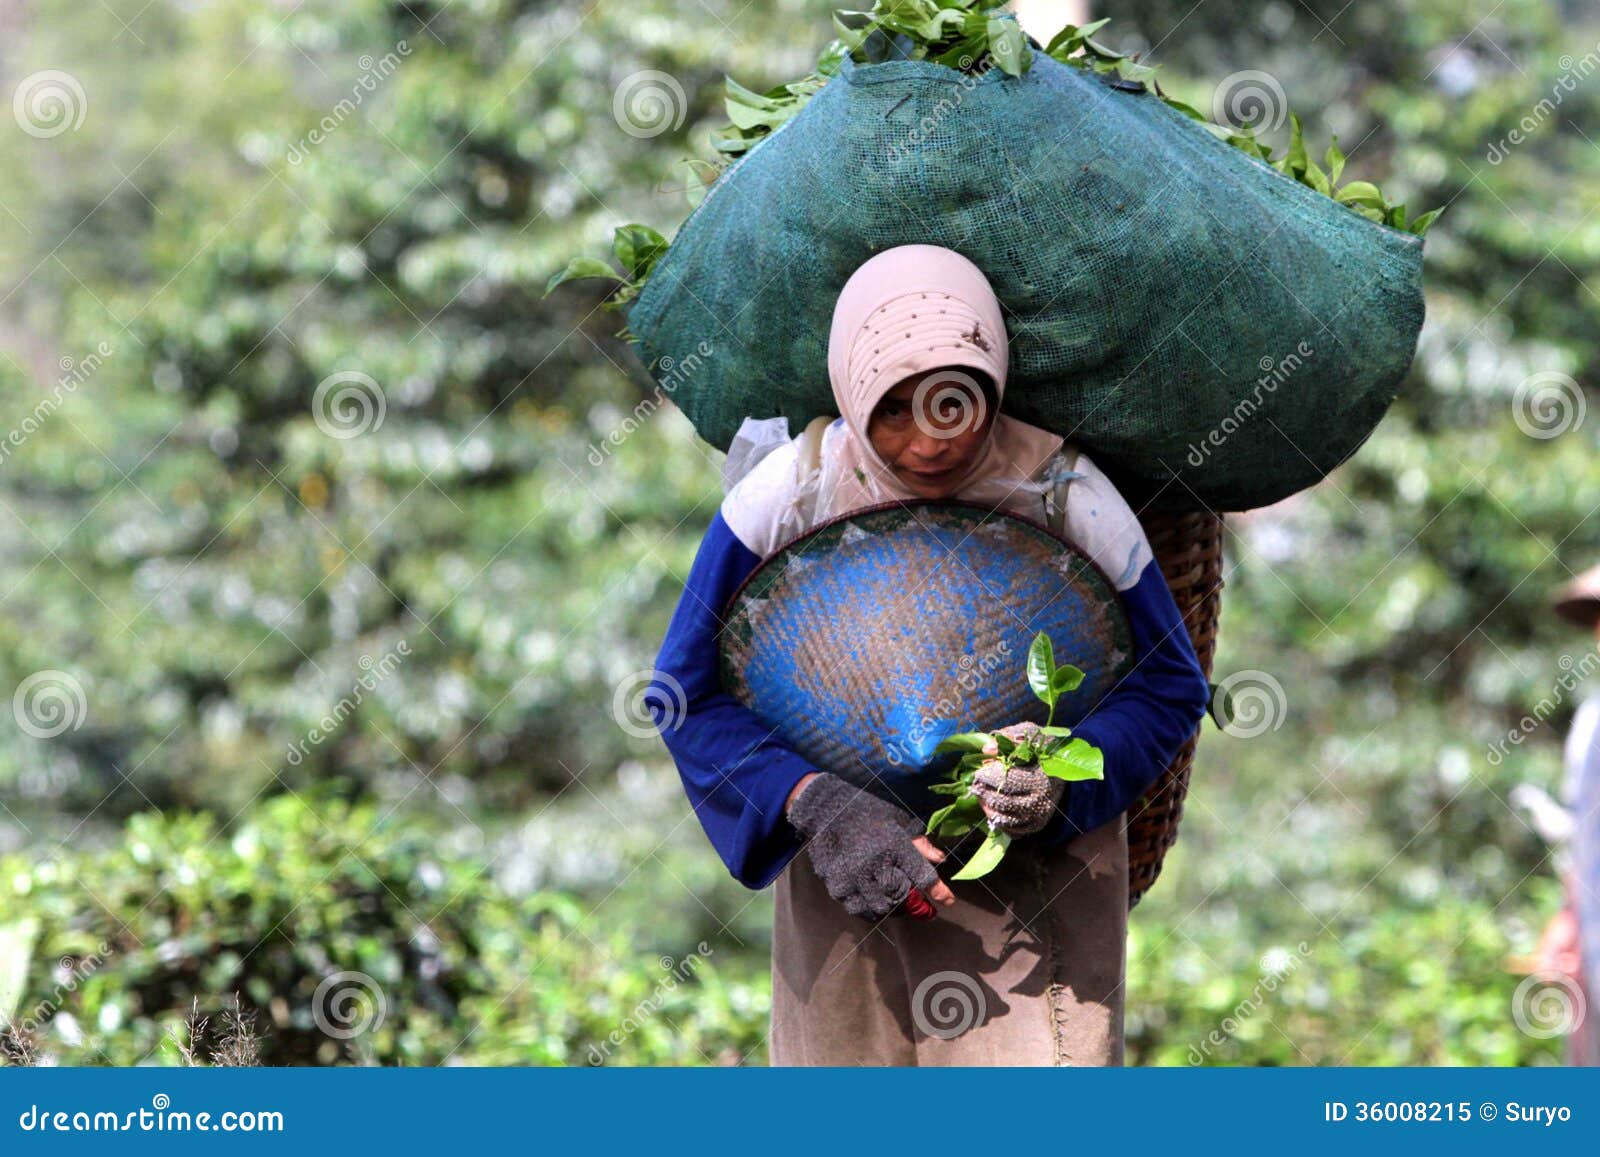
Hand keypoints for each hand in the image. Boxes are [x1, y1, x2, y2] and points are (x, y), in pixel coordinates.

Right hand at [786, 772, 955, 919]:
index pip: (923, 876)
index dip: (939, 892)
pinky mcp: (836, 885)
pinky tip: (871, 895)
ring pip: (880, 908)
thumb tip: (941, 860)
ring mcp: (853, 877)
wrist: (825, 809)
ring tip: (892, 897)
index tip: (948, 901)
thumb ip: (920, 843)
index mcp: (893, 844)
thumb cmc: (867, 811)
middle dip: (913, 903)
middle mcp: (874, 863)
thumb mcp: (897, 820)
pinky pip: (858, 908)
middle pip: (902, 898)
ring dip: (891, 907)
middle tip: (917, 901)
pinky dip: (868, 907)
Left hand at [972, 722, 1064, 835]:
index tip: (980, 769)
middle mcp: (1040, 802)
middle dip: (984, 792)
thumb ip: (1009, 737)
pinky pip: (1009, 829)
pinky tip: (992, 806)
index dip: (988, 775)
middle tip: (977, 783)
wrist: (1067, 769)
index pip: (1006, 781)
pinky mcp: (1035, 826)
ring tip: (981, 793)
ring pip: (1002, 818)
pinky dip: (997, 819)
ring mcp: (1038, 817)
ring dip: (986, 806)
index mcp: (1041, 779)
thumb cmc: (1044, 749)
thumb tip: (987, 749)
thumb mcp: (1031, 735)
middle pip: (1001, 802)